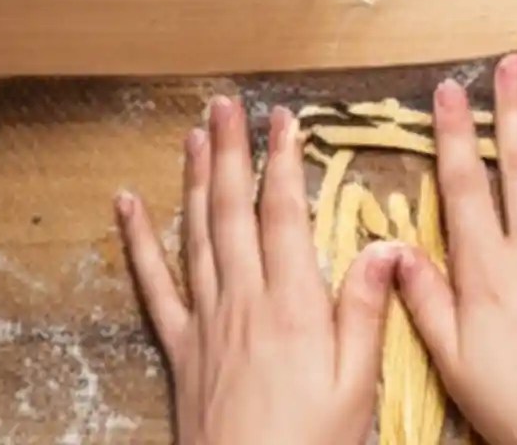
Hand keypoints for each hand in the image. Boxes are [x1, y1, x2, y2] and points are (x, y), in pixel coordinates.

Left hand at [116, 97, 401, 444]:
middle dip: (232, 152)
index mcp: (292, 306)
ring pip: (196, 234)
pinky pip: (153, 284)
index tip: (285, 120)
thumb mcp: (357, 384)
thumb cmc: (312, 443)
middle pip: (234, 211)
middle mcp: (243, 300)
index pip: (284, 215)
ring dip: (195, 179)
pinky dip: (138, 241)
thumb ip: (366, 311)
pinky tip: (128, 205)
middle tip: (227, 104)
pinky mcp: (179, 345)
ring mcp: (205, 320)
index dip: (284, 162)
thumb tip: (388, 247)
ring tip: (194, 134)